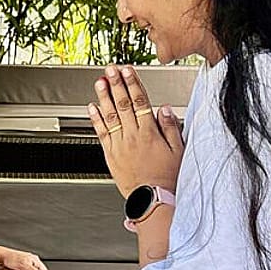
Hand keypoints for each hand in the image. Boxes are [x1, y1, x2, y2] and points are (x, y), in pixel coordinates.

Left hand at [88, 65, 184, 197]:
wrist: (152, 199)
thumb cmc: (167, 177)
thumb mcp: (178, 150)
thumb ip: (170, 127)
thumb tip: (164, 109)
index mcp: (149, 133)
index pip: (140, 102)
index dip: (133, 84)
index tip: (128, 71)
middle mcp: (132, 136)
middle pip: (123, 104)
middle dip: (116, 84)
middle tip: (111, 70)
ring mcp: (120, 145)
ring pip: (110, 116)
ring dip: (104, 97)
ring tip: (100, 82)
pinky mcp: (111, 155)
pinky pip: (101, 134)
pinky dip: (96, 119)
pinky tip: (92, 107)